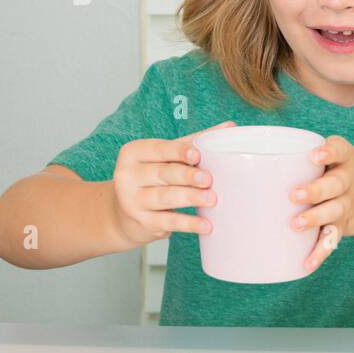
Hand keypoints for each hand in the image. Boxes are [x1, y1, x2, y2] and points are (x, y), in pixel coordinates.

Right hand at [109, 120, 235, 248]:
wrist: (124, 214)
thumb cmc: (151, 178)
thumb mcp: (165, 157)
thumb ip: (194, 142)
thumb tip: (229, 127)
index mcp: (133, 153)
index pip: (158, 149)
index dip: (178, 152)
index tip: (197, 155)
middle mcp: (128, 175)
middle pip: (163, 173)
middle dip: (187, 176)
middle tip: (208, 179)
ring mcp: (132, 200)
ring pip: (165, 197)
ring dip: (190, 198)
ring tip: (212, 199)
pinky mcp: (142, 222)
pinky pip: (168, 221)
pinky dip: (188, 223)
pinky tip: (206, 225)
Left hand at [289, 135, 353, 271]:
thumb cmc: (334, 172)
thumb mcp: (328, 158)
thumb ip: (292, 158)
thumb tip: (229, 162)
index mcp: (342, 158)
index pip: (338, 150)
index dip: (328, 153)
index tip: (314, 157)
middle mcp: (348, 181)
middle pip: (336, 184)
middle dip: (316, 190)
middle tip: (293, 195)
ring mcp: (347, 205)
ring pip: (334, 211)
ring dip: (315, 218)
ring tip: (295, 224)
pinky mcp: (343, 227)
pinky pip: (332, 241)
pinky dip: (319, 253)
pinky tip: (306, 264)